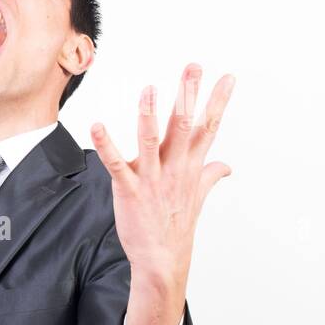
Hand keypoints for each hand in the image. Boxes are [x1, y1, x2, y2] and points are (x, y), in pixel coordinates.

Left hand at [90, 64, 234, 324]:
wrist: (163, 259)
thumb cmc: (176, 224)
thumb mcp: (197, 196)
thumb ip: (210, 175)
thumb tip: (226, 165)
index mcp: (191, 167)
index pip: (207, 127)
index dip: (217, 101)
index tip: (227, 76)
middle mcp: (175, 169)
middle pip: (184, 126)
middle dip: (188, 94)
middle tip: (192, 66)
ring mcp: (153, 179)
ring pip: (152, 141)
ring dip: (150, 115)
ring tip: (149, 90)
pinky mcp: (130, 190)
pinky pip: (117, 164)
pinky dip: (106, 145)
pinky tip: (97, 126)